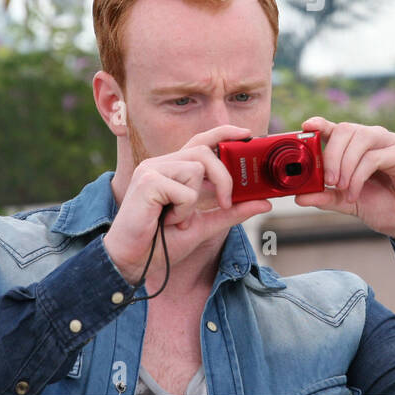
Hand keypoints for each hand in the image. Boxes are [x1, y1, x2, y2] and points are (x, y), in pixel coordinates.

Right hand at [103, 124, 271, 283]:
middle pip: (205, 152)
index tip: (248, 135)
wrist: (131, 262)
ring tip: (176, 219)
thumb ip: (231, 212)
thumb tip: (263, 203)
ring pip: (196, 170)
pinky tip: (166, 221)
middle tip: (224, 203)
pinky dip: (183, 212)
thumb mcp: (203, 225)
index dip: (225, 133)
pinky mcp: (147, 181)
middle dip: (223, 178)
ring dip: (194, 203)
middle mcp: (161, 163)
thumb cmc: (161, 243)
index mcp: (173, 169)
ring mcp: (152, 169)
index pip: (201, 141)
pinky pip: (185, 191)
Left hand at [295, 117, 394, 250]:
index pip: (337, 128)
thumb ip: (326, 197)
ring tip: (341, 187)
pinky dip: (359, 175)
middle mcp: (374, 139)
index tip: (305, 127)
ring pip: (360, 138)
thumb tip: (298, 197)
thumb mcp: (349, 203)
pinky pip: (374, 156)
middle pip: (345, 129)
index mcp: (359, 147)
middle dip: (331, 154)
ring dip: (345, 163)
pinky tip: (355, 192)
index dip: (320, 124)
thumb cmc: (386, 208)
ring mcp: (390, 144)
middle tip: (328, 181)